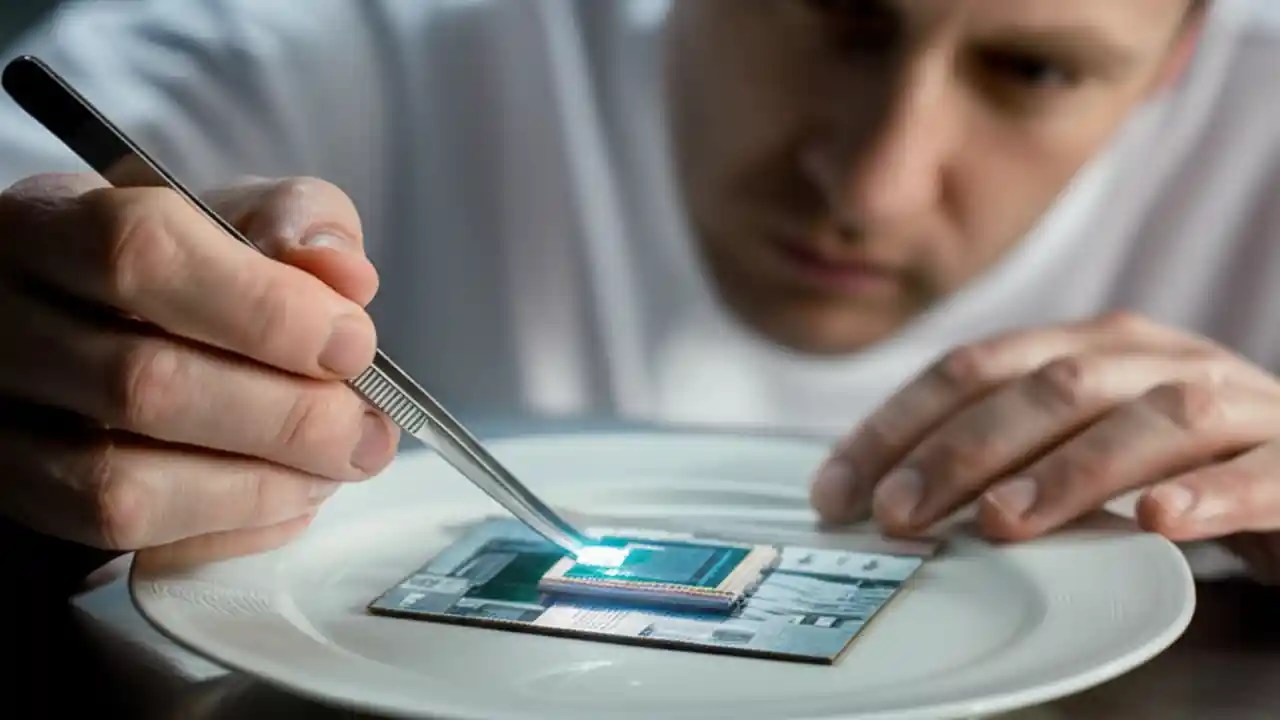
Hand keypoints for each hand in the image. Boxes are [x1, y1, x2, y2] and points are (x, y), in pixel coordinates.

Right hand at [0, 173, 399, 561]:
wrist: (109, 322)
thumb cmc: (187, 266)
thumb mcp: (244, 214)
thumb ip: (302, 225)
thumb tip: (344, 275)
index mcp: (52, 222)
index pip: (142, 254)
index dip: (264, 310)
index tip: (352, 344)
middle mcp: (3, 321)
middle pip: (145, 384)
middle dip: (288, 418)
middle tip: (367, 430)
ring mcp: (4, 422)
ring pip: (122, 482)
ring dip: (259, 486)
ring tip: (336, 467)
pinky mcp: (23, 498)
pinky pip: (120, 542)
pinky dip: (226, 529)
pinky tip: (289, 499)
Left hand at [809, 312, 1279, 579]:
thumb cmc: (1177, 456)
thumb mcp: (1080, 435)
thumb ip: (1001, 448)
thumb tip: (884, 488)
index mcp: (1090, 346)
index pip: (974, 368)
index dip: (898, 425)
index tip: (838, 490)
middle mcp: (1154, 360)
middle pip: (1048, 388)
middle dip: (961, 450)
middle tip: (899, 513)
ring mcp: (1230, 404)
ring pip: (1146, 421)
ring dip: (1068, 472)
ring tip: (1004, 519)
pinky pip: (1254, 473)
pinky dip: (1207, 496)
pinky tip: (1159, 521)